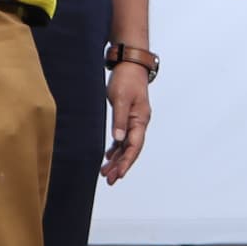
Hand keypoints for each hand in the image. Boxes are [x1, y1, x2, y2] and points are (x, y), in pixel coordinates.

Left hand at [102, 58, 151, 182]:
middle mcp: (139, 123)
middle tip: (110, 180)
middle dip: (121, 166)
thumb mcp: (120, 99)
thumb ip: (119, 120)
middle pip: (131, 150)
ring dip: (117, 159)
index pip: (134, 146)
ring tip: (106, 173)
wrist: (130, 65)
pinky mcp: (127, 117)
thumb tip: (118, 140)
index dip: (127, 162)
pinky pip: (123, 138)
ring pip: (126, 145)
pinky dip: (116, 148)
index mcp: (140, 120)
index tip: (119, 175)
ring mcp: (134, 121)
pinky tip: (109, 156)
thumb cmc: (126, 79)